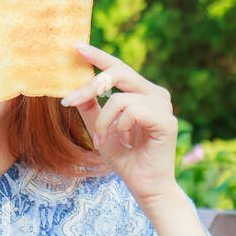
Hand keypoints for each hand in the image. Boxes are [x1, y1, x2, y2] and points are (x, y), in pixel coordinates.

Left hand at [60, 43, 180, 208]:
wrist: (147, 188)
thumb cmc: (127, 160)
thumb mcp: (101, 130)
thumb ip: (91, 109)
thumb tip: (74, 89)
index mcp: (143, 93)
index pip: (119, 67)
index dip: (99, 56)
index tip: (76, 47)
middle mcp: (155, 94)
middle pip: (119, 73)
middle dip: (90, 85)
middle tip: (69, 100)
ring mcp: (163, 106)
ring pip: (120, 98)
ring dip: (102, 122)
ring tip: (101, 140)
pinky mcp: (166, 120)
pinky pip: (131, 112)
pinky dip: (118, 127)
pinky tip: (123, 141)